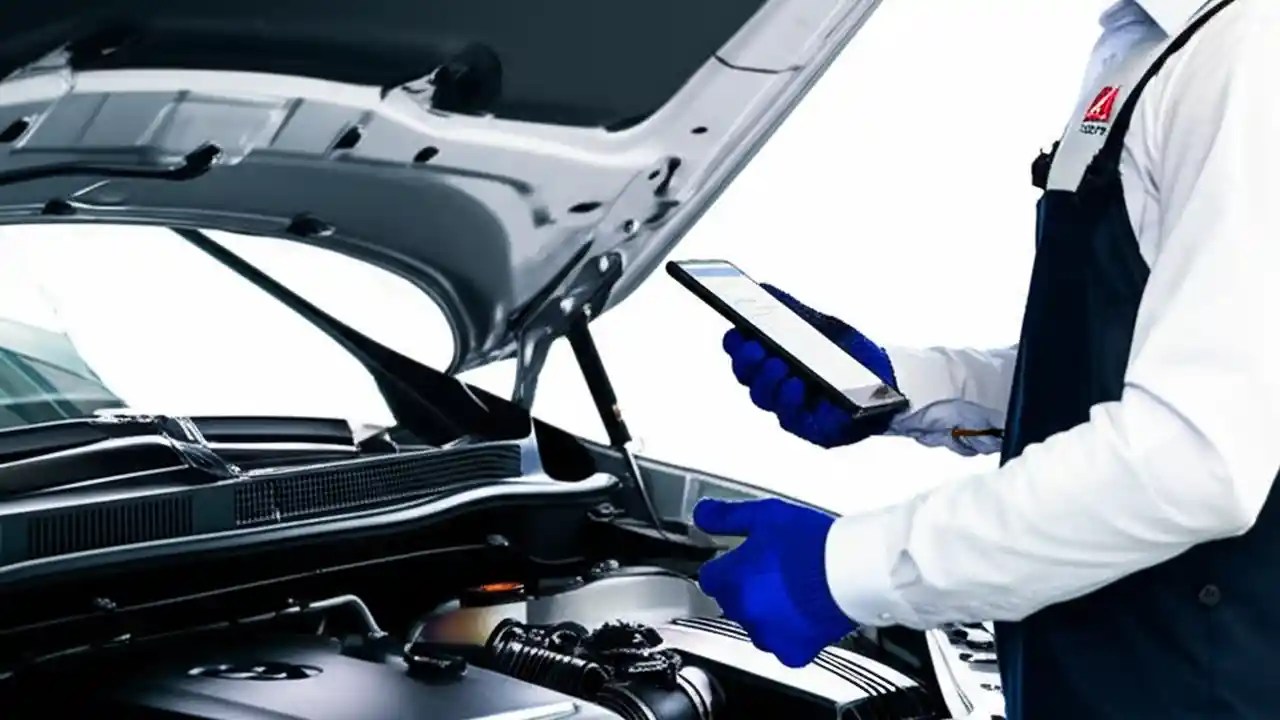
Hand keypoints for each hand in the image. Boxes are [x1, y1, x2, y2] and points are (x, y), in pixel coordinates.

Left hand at [693, 497, 855, 667]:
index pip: (711, 578)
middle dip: (747, 588)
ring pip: (756, 623)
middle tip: (774, 571)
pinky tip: (802, 612)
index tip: (740, 562)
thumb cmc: (812, 543)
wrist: (853, 570)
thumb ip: (727, 517)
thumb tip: (702, 515)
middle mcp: (744, 610)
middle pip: (733, 601)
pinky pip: (782, 644)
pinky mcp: (792, 650)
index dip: (726, 567)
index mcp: (732, 579)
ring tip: (792, 589)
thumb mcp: (764, 515)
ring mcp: (767, 634)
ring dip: (766, 611)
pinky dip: (789, 632)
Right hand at [722, 285, 897, 447]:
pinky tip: (796, 385)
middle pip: (746, 375)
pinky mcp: (809, 427)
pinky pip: (790, 417)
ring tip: (778, 363)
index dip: (735, 341)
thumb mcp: (822, 327)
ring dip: (767, 380)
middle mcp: (774, 385)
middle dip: (746, 359)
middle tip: (755, 346)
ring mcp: (789, 408)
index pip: (741, 351)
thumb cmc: (849, 354)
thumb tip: (764, 289)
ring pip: (763, 397)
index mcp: (771, 358)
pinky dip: (790, 400)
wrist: (889, 379)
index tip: (738, 327)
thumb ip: (792, 311)